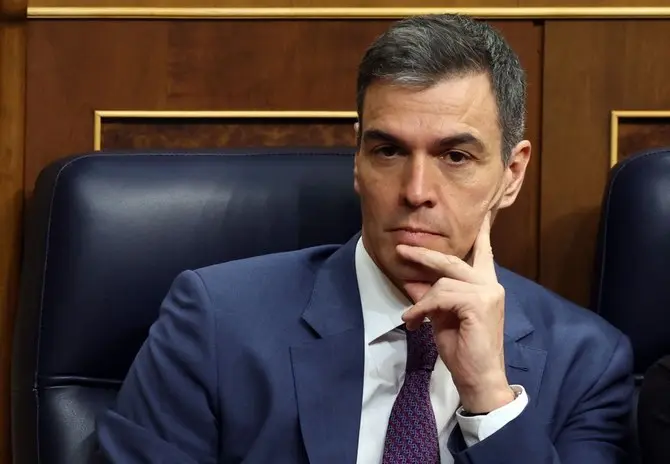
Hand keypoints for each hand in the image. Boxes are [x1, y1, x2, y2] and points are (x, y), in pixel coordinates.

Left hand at [398, 212, 514, 413]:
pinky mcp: (478, 303)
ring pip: (443, 281)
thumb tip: (413, 282)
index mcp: (486, 287)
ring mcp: (488, 293)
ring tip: (412, 318)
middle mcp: (491, 285)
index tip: (482, 213)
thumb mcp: (442, 318)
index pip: (483, 254)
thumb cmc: (464, 350)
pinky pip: (441, 296)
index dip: (481, 234)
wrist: (479, 379)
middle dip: (425, 255)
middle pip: (453, 260)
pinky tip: (414, 322)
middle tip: (402, 250)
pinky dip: (423, 307)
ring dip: (421, 300)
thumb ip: (433, 297)